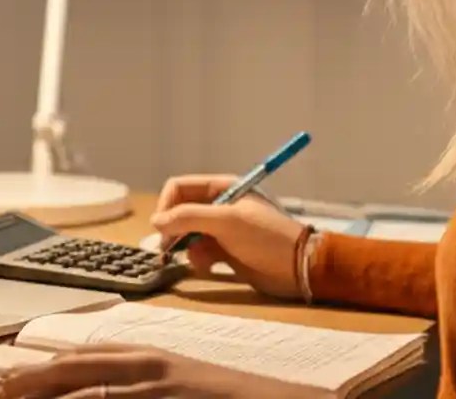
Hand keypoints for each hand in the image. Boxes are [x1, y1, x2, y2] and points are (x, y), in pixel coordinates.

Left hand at [0, 344, 301, 397]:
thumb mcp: (175, 381)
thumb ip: (137, 381)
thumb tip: (96, 389)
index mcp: (148, 356)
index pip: (80, 357)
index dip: (38, 368)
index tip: (4, 376)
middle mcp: (148, 367)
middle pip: (72, 371)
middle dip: (27, 381)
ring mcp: (158, 389)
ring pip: (86, 395)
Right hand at [151, 174, 307, 298]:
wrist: (299, 267)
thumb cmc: (266, 237)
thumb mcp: (227, 222)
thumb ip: (190, 217)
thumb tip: (156, 222)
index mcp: (222, 188)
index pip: (180, 188)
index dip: (167, 205)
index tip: (162, 229)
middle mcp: (219, 206)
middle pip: (180, 212)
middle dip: (173, 230)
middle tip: (168, 249)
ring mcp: (222, 230)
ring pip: (187, 235)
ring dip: (186, 248)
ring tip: (197, 260)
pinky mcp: (226, 252)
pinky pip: (200, 253)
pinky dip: (198, 261)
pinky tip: (208, 268)